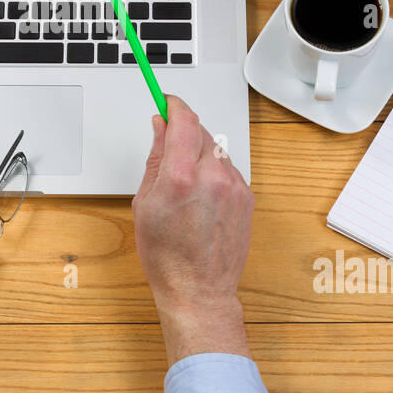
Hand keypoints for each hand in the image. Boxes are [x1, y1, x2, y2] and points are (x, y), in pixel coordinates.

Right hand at [132, 95, 254, 363]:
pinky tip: (203, 200)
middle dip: (184, 133)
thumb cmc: (167, 255)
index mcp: (181, 175)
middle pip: (201, 130)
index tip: (166, 102)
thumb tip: (159, 127)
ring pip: (217, 149)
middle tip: (169, 150)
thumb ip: (155, 158)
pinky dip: (215, 173)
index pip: (184, 118)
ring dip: (201, 154)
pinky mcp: (247, 197)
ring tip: (186, 186)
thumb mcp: (145, 202)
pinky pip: (229, 170)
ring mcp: (234, 186)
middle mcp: (212, 175)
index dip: (174, 105)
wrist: (198, 289)